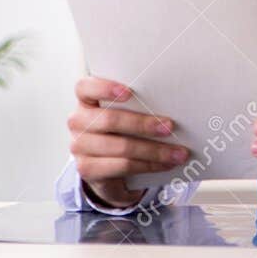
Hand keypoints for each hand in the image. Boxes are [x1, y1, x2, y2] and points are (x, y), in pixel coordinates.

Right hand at [69, 77, 190, 208]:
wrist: (107, 168)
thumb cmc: (121, 132)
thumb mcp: (126, 114)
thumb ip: (138, 105)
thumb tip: (173, 104)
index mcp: (86, 101)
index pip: (84, 88)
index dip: (104, 88)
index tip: (129, 92)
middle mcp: (78, 122)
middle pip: (110, 120)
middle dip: (143, 124)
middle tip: (170, 127)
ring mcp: (79, 147)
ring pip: (121, 147)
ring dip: (154, 150)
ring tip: (178, 152)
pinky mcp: (87, 169)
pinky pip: (123, 166)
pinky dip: (149, 165)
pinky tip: (166, 164)